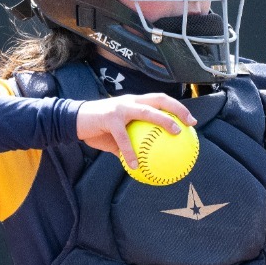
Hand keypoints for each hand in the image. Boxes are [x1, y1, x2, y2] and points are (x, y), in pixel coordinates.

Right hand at [75, 93, 197, 159]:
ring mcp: (120, 107)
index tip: (191, 121)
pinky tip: (135, 165)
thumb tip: (145, 164)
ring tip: (175, 133)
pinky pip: (123, 137)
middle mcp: (130, 101)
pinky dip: (130, 152)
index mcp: (134, 103)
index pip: (160, 101)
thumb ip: (132, 146)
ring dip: (163, 120)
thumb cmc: (98, 130)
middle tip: (190, 123)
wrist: (74, 122)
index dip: (177, 108)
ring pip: (146, 111)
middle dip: (177, 108)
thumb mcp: (117, 138)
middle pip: (159, 99)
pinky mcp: (109, 118)